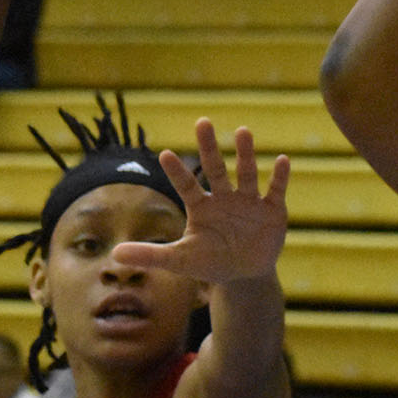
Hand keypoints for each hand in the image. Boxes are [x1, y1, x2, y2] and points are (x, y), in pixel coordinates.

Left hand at [114, 119, 289, 286]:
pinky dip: (280, 176)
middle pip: (215, 169)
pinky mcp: (272, 210)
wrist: (244, 275)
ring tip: (242, 131)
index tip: (165, 154)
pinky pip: (275, 190)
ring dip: (245, 154)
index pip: (186, 185)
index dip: (176, 172)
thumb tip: (114, 253)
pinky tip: (283, 160)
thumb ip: (150, 254)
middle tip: (202, 122)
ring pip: (245, 174)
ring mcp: (248, 201)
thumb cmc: (210, 263)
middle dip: (209, 147)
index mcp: (201, 206)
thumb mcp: (179, 261)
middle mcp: (224, 198)